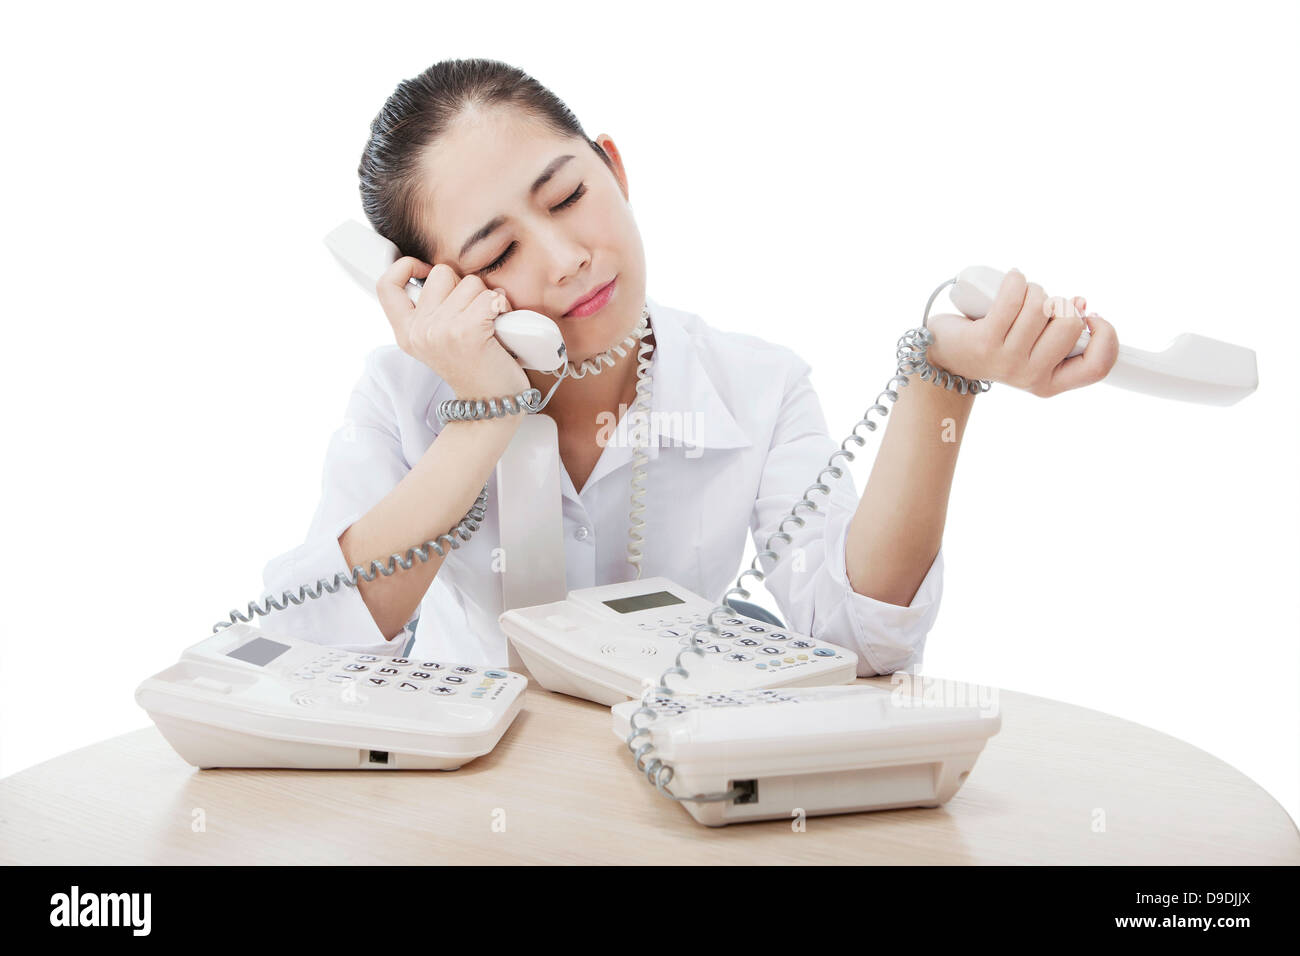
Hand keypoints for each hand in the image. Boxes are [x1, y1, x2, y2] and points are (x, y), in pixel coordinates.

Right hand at [376, 258, 530, 399]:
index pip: (386, 285)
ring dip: (487, 297)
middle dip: (464, 286)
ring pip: (471, 282)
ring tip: (490, 322)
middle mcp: (419, 331)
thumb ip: (430, 311)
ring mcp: (440, 331)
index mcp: (406, 332)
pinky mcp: (466, 332)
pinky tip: (501, 322)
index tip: (425, 270)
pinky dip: (502, 306)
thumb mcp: (438, 340)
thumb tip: (441, 273)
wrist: (491, 404)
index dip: (404, 267)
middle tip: (474, 313)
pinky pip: (490, 296)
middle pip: (442, 273)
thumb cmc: (473, 367)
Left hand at [925, 269, 1118, 396]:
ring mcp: (1007, 362)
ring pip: (1041, 306)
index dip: (1105, 335)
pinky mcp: (984, 342)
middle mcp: (1031, 376)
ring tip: (1018, 297)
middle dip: (1058, 303)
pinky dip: (1014, 280)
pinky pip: (1012, 298)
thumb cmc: (997, 343)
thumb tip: (1081, 304)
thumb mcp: (1036, 344)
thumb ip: (1063, 330)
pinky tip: (1010, 280)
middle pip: (1069, 324)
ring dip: (1032, 290)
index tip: (1089, 317)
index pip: (1098, 365)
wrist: (946, 353)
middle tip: (1039, 307)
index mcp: (1051, 381)